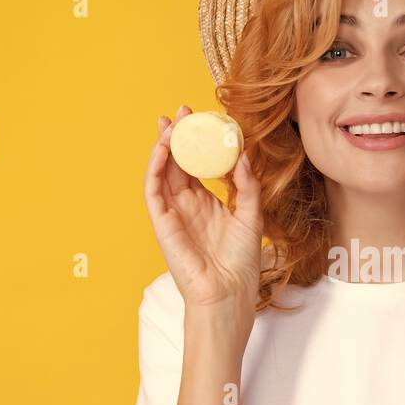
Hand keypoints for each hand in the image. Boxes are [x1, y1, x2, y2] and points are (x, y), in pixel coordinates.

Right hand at [144, 105, 263, 311]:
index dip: (198, 143)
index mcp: (207, 204)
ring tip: (170, 122)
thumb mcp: (251, 216)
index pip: (198, 166)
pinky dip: (154, 167)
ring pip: (162, 172)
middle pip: (177, 163)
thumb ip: (246, 185)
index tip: (204, 120)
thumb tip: (242, 155)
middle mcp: (187, 206)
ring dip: (163, 145)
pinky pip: (152, 190)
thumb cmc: (240, 264)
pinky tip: (163, 148)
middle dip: (177, 136)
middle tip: (182, 111)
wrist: (229, 294)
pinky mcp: (162, 223)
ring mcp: (173, 213)